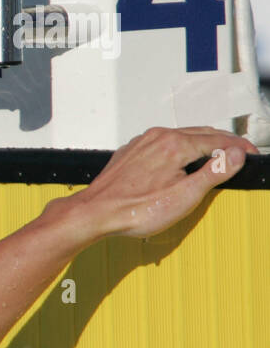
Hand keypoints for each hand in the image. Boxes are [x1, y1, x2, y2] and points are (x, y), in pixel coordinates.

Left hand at [66, 126, 256, 240]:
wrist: (95, 213)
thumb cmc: (135, 209)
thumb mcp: (185, 196)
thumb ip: (214, 172)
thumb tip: (236, 154)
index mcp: (175, 144)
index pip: (218, 139)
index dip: (239, 147)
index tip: (252, 154)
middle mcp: (157, 137)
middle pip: (201, 134)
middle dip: (223, 143)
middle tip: (240, 154)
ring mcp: (142, 143)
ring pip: (181, 136)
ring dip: (202, 143)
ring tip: (216, 155)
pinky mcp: (131, 152)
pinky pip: (163, 143)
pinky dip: (180, 148)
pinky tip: (182, 159)